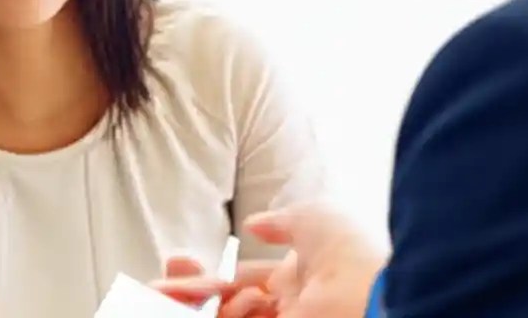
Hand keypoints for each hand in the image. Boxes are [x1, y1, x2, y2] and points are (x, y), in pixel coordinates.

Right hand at [152, 203, 385, 317]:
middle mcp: (287, 312)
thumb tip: (253, 224)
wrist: (372, 293)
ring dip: (198, 305)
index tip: (175, 263)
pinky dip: (209, 315)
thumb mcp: (314, 218)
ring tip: (202, 294)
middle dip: (187, 294)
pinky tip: (192, 301)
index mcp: (296, 284)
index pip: (238, 284)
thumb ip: (281, 221)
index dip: (205, 278)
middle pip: (223, 309)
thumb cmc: (352, 253)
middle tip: (155, 287)